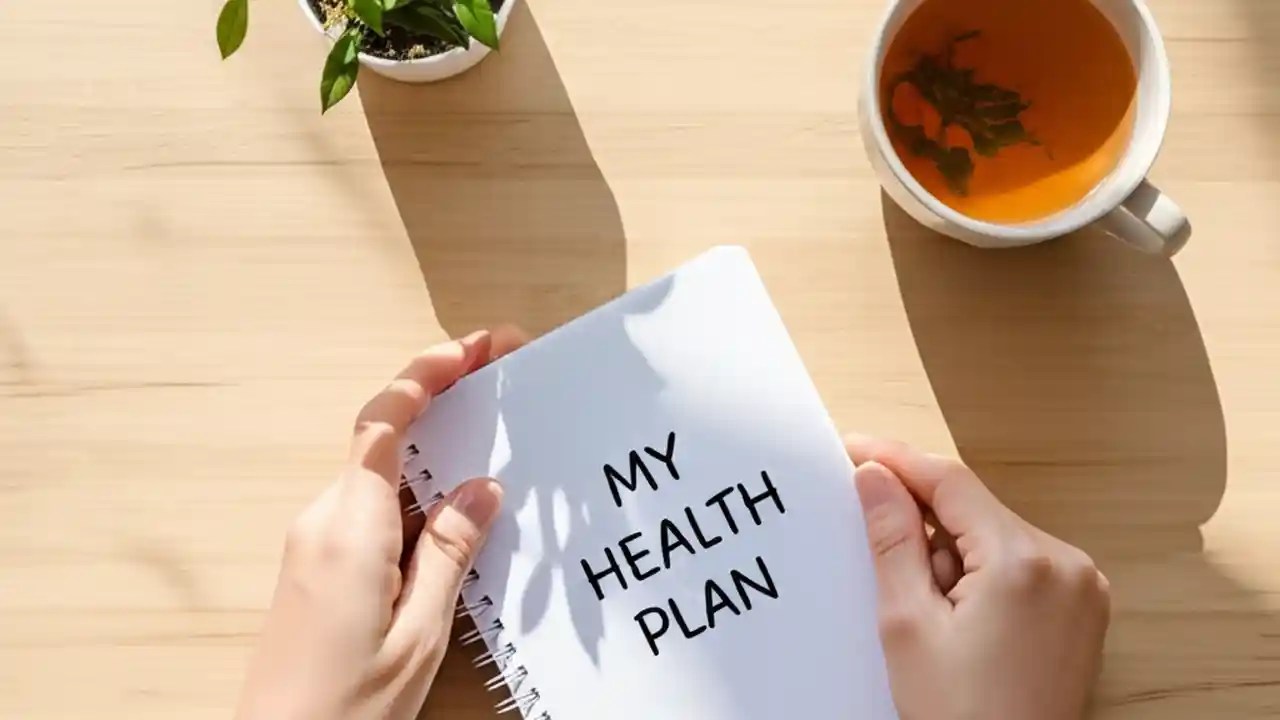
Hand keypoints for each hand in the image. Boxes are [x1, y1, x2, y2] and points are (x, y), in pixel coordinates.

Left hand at [236, 328, 524, 719]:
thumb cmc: (343, 708)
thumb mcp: (419, 634)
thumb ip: (450, 553)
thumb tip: (482, 489)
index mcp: (349, 528)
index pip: (384, 421)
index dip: (428, 373)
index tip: (474, 348)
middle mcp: (323, 521)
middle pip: (384, 436)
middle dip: (442, 400)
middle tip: (499, 375)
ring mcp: (314, 543)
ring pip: (380, 474)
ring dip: (434, 451)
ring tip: (493, 443)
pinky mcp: (316, 566)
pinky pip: (371, 509)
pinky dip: (415, 493)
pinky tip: (454, 509)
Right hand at [846, 435, 1109, 719]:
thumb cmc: (962, 718)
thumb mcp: (907, 624)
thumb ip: (892, 540)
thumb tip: (875, 477)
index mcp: (1023, 562)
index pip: (950, 481)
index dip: (897, 460)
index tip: (857, 450)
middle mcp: (1065, 563)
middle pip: (973, 509)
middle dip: (922, 528)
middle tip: (888, 571)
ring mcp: (1081, 586)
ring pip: (993, 536)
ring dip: (951, 556)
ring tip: (933, 619)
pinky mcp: (1082, 607)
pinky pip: (1019, 564)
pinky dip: (980, 575)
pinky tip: (959, 620)